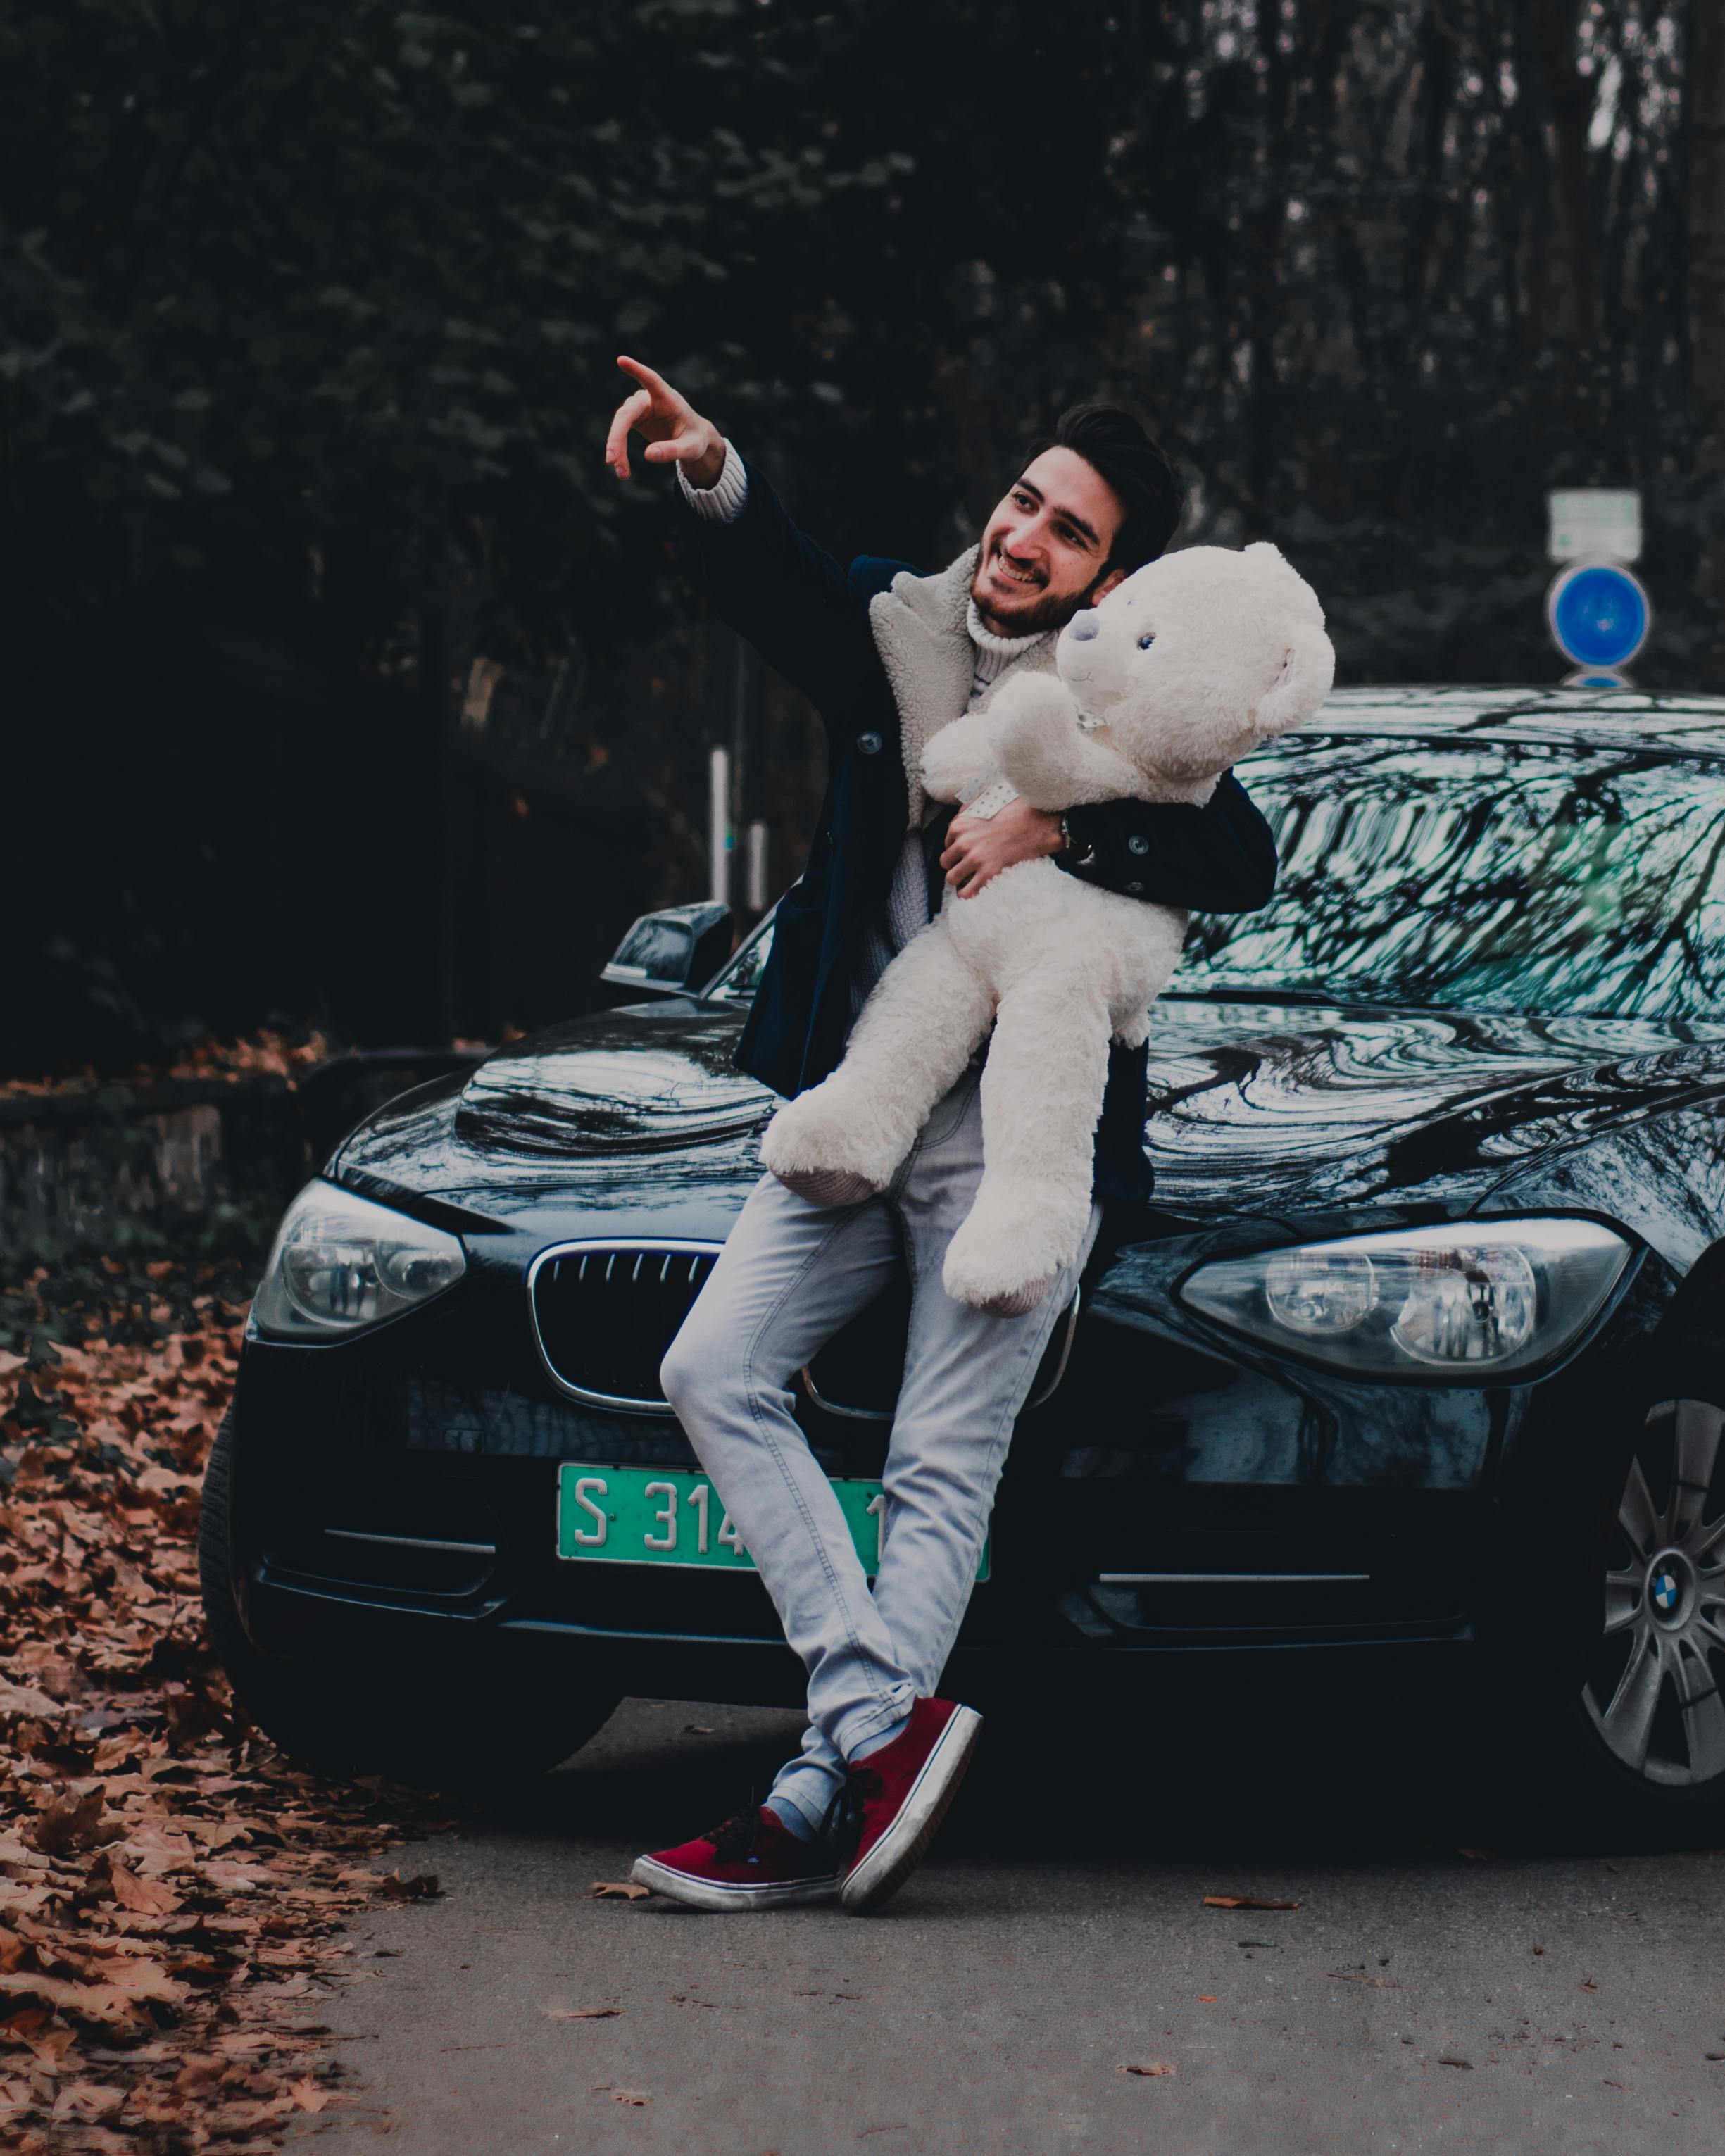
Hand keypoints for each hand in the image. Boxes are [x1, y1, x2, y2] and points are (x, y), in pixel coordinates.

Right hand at [604, 355, 725, 486]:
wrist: (692, 440)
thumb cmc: (695, 440)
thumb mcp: (690, 449)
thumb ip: (673, 451)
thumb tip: (648, 456)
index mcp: (668, 398)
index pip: (651, 380)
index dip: (637, 370)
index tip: (621, 360)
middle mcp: (650, 399)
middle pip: (627, 413)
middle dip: (617, 436)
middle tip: (611, 460)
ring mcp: (639, 407)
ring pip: (620, 424)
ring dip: (617, 448)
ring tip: (622, 473)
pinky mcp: (633, 419)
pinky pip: (620, 434)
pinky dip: (619, 452)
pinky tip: (622, 469)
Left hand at [940, 798, 1062, 897]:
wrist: (1039, 823)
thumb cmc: (1016, 809)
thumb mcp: (986, 799)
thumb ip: (968, 807)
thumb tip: (959, 813)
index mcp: (959, 824)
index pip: (947, 844)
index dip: (958, 849)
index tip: (969, 851)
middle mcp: (963, 842)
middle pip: (946, 862)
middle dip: (956, 864)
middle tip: (970, 866)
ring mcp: (975, 859)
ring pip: (952, 878)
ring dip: (960, 879)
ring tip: (971, 879)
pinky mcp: (989, 873)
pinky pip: (966, 893)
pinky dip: (967, 894)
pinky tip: (974, 890)